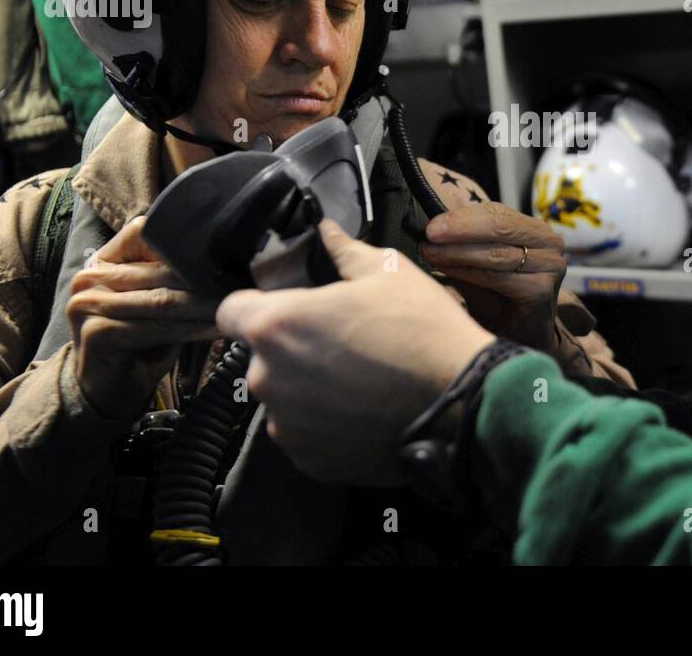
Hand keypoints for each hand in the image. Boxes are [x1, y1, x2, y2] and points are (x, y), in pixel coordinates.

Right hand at [66, 216, 222, 419]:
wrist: (107, 392)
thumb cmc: (140, 345)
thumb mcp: (157, 305)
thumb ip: (175, 281)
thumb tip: (226, 263)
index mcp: (103, 262)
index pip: (145, 234)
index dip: (186, 246)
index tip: (226, 255)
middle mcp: (89, 279)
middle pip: (159, 271)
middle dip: (204, 280)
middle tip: (241, 282)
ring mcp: (87, 305)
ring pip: (162, 300)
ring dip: (204, 305)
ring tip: (236, 305)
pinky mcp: (97, 333)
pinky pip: (157, 327)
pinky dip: (193, 329)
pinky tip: (219, 328)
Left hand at [215, 219, 493, 485]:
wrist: (462, 405)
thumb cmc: (423, 330)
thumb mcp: (389, 273)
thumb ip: (344, 251)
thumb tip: (326, 230)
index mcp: (276, 325)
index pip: (229, 311)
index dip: (256, 305)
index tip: (288, 307)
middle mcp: (267, 379)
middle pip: (262, 357)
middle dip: (293, 348)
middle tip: (343, 342)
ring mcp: (286, 426)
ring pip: (284, 397)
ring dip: (308, 388)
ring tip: (360, 380)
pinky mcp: (309, 461)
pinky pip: (305, 434)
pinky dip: (326, 424)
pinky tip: (365, 411)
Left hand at [420, 202, 565, 351]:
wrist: (520, 342)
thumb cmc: (498, 304)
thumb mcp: (478, 268)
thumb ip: (462, 247)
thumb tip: (430, 229)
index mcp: (534, 231)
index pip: (496, 212)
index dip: (462, 216)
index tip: (430, 225)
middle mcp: (549, 243)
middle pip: (499, 226)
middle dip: (459, 229)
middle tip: (429, 235)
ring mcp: (550, 266)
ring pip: (496, 252)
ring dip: (458, 251)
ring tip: (429, 253)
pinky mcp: (543, 290)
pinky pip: (498, 276)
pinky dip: (468, 271)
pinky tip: (447, 270)